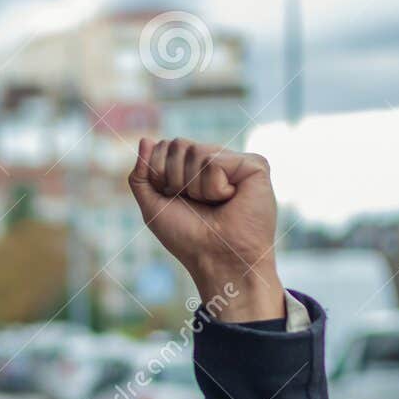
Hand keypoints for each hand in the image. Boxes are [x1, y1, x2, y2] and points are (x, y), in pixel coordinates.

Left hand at [128, 137, 284, 321]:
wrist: (216, 258)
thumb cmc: (188, 238)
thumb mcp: (153, 206)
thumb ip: (143, 174)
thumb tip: (145, 139)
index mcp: (194, 169)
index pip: (165, 147)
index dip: (159, 173)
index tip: (174, 199)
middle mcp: (216, 161)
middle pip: (178, 144)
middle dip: (175, 178)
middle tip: (195, 203)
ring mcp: (236, 161)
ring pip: (196, 151)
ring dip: (195, 186)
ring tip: (215, 204)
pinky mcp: (255, 164)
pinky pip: (214, 161)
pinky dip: (213, 186)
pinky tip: (230, 199)